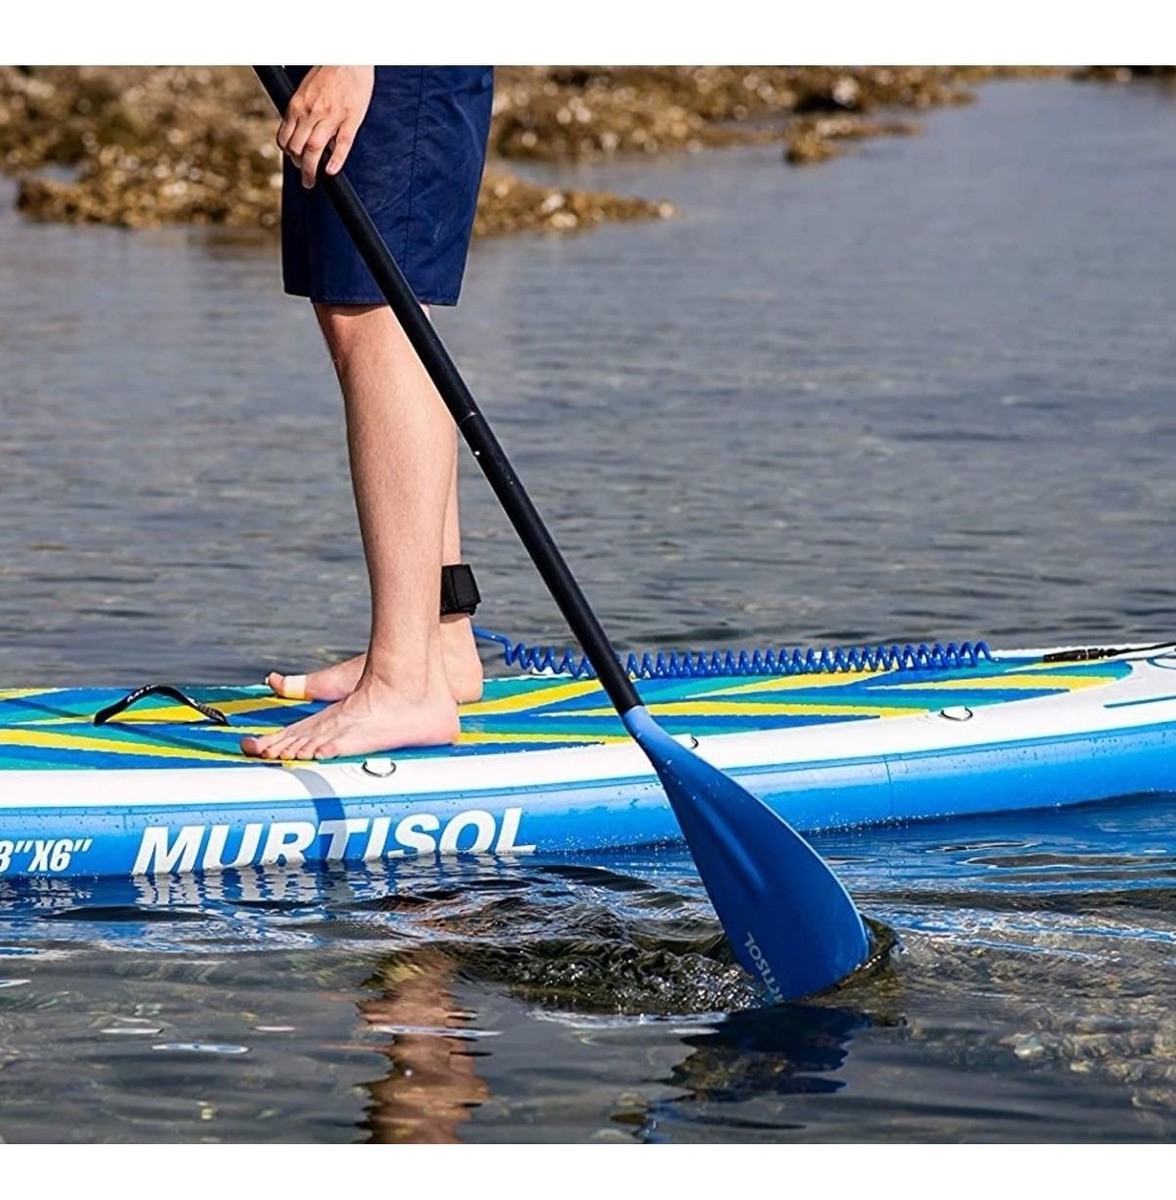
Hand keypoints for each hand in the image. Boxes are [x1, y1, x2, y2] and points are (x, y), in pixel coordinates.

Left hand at [277, 66, 374, 187]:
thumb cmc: (328, 73)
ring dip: (310, 170)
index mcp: (298, 104)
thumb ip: (302, 110)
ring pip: (315, 150)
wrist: (349, 57)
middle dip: (299, 166)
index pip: (286, 138)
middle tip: (304, 176)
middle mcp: (311, 112)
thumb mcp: (306, 89)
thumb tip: (300, 131)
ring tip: (310, 181)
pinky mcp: (350, 120)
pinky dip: (335, 162)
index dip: (288, 154)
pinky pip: (342, 145)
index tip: (294, 160)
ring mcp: (331, 117)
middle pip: (299, 148)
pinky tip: (331, 172)